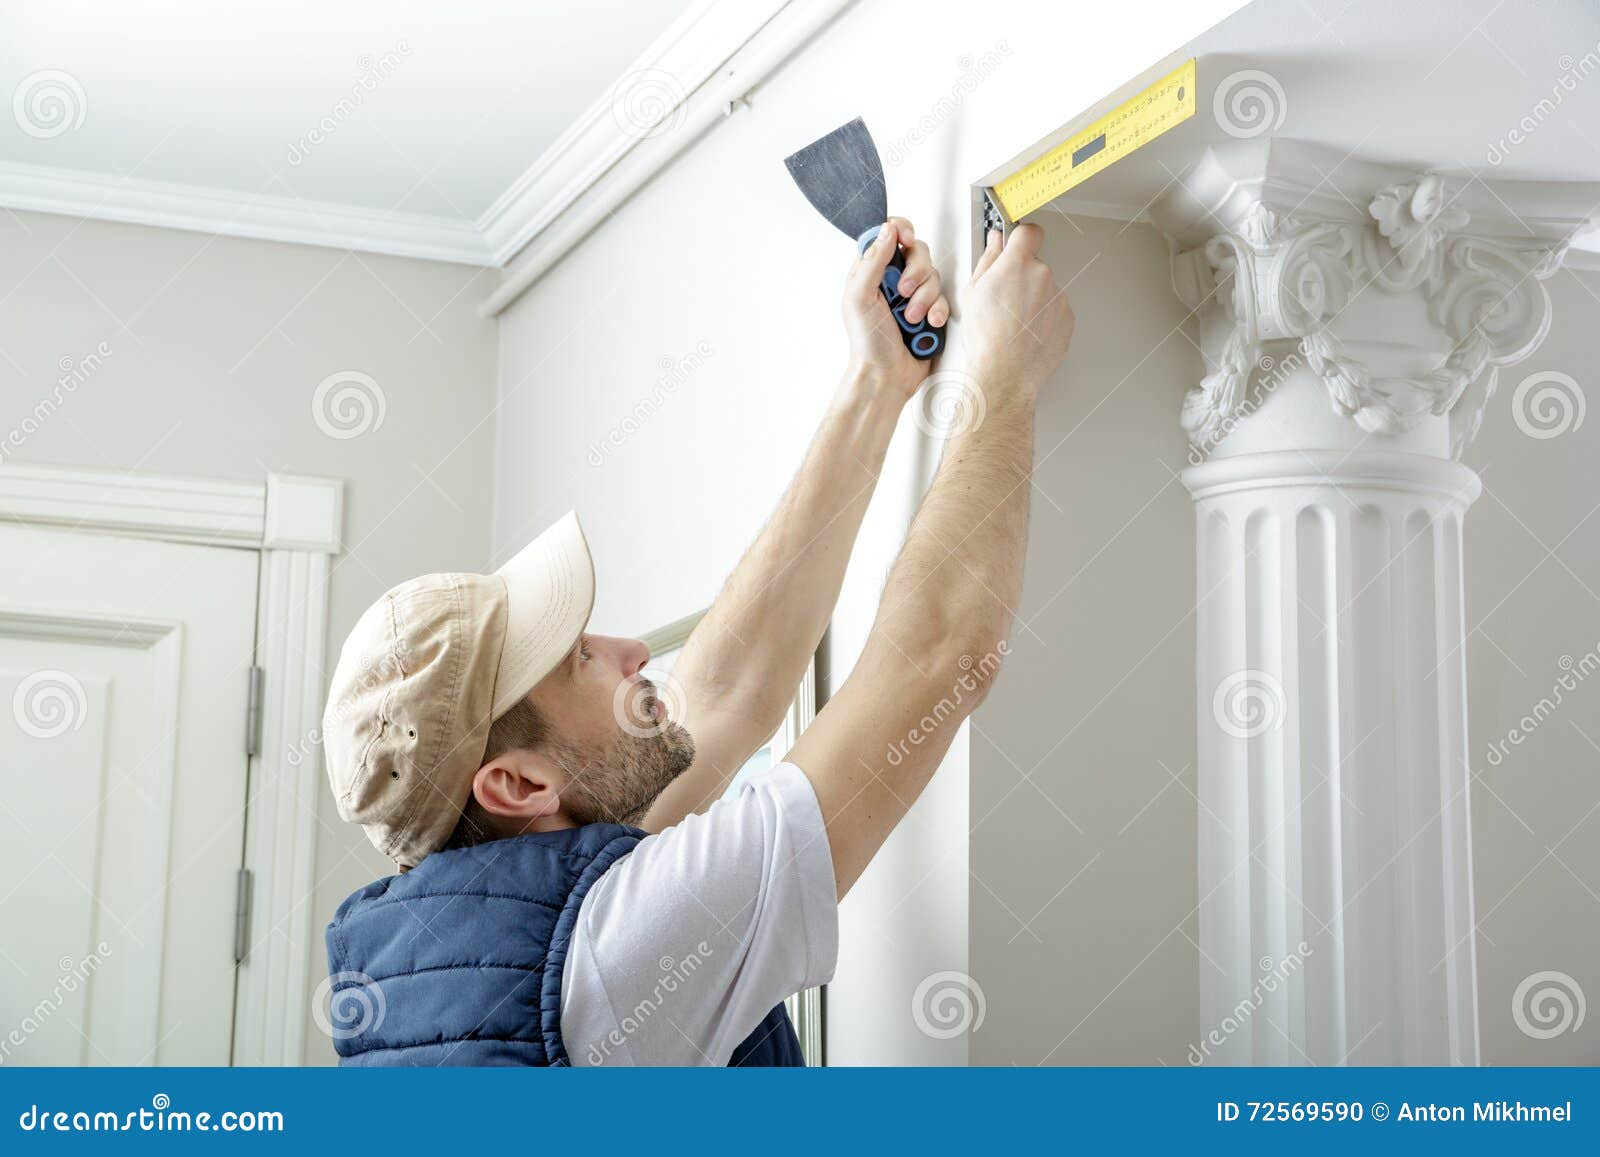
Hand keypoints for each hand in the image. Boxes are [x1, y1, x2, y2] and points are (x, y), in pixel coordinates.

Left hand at [841, 217, 949, 401]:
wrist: (886, 376)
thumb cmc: (867, 343)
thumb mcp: (860, 297)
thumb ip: (873, 261)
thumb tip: (887, 230)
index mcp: (871, 272)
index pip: (888, 235)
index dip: (901, 231)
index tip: (906, 239)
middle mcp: (893, 279)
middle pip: (918, 252)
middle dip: (915, 273)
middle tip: (903, 293)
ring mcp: (914, 295)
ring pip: (933, 276)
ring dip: (923, 298)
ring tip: (911, 319)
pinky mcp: (930, 310)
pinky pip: (944, 298)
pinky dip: (937, 311)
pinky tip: (927, 324)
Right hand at [961, 223, 1073, 399]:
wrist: (1005, 373)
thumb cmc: (986, 339)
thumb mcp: (973, 293)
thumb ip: (988, 260)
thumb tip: (995, 242)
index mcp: (1017, 264)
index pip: (1029, 232)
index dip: (1021, 238)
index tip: (1016, 245)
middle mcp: (1042, 276)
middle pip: (1035, 265)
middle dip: (1022, 276)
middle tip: (1003, 300)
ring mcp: (1058, 298)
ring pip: (1045, 290)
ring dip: (1033, 300)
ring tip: (1013, 323)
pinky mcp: (1067, 318)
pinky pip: (1055, 311)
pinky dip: (1043, 319)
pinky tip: (1025, 333)